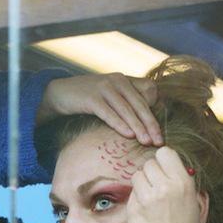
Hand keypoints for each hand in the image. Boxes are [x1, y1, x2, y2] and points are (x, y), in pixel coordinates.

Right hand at [37, 72, 161, 145]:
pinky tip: (127, 135)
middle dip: (150, 124)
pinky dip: (119, 123)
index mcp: (126, 81)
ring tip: (146, 142)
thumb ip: (127, 105)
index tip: (160, 135)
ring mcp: (104, 87)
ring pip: (126, 109)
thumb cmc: (90, 100)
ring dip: (137, 126)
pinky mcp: (91, 96)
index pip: (147, 96)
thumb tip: (146, 124)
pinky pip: (108, 112)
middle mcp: (118, 80)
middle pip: (139, 104)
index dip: (155, 115)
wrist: (62, 93)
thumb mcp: (112, 99)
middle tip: (158, 142)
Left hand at [127, 146, 205, 222]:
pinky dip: (136, 199)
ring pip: (138, 175)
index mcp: (183, 183)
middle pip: (149, 163)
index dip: (163, 161)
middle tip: (156, 190)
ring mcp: (147, 197)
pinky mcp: (133, 208)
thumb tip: (171, 167)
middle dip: (152, 174)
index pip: (165, 152)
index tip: (164, 172)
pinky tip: (144, 212)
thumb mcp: (193, 205)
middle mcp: (165, 186)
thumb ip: (182, 183)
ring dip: (142, 185)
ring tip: (150, 200)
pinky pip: (132, 192)